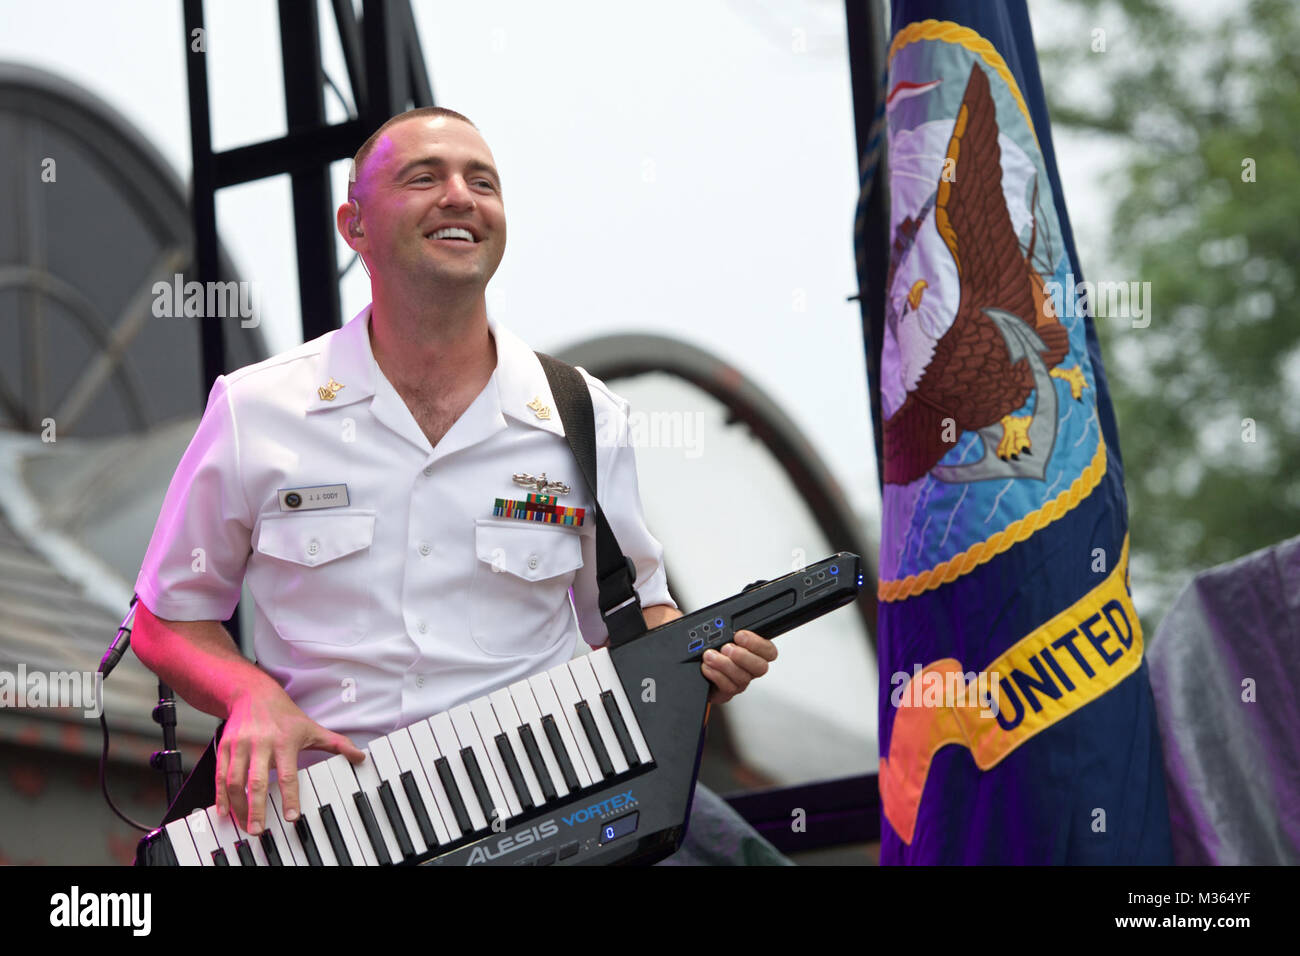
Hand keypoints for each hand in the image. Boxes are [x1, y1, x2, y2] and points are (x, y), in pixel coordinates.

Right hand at [215, 687, 365, 835]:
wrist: (253, 693)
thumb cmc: (286, 715)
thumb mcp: (313, 728)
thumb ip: (337, 744)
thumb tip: (360, 756)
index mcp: (285, 742)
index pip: (288, 774)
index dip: (290, 797)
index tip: (291, 817)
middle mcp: (261, 744)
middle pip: (257, 781)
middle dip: (257, 808)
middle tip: (259, 830)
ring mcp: (240, 745)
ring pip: (235, 781)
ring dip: (238, 806)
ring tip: (244, 824)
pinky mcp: (225, 747)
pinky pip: (220, 775)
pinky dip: (221, 795)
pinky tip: (224, 811)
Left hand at [702, 629, 776, 703]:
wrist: (699, 669)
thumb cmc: (714, 649)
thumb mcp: (724, 635)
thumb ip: (730, 631)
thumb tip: (728, 626)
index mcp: (755, 651)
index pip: (769, 650)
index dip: (756, 643)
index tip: (739, 635)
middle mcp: (751, 668)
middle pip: (760, 667)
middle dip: (742, 656)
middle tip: (726, 648)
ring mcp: (741, 680)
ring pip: (742, 677)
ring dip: (724, 665)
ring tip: (710, 656)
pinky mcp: (729, 691)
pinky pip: (728, 687)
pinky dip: (716, 675)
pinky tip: (707, 667)